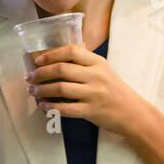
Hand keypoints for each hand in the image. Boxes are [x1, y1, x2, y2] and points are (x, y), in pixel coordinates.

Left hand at [26, 44, 148, 138]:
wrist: (132, 112)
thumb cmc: (115, 90)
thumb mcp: (104, 70)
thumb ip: (85, 63)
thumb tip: (56, 60)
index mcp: (97, 62)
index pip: (71, 51)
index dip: (51, 54)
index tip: (37, 60)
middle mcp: (95, 76)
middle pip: (62, 69)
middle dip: (41, 73)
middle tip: (30, 77)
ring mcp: (93, 94)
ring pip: (60, 88)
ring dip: (42, 90)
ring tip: (33, 91)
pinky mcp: (91, 111)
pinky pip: (66, 108)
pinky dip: (51, 107)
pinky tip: (44, 106)